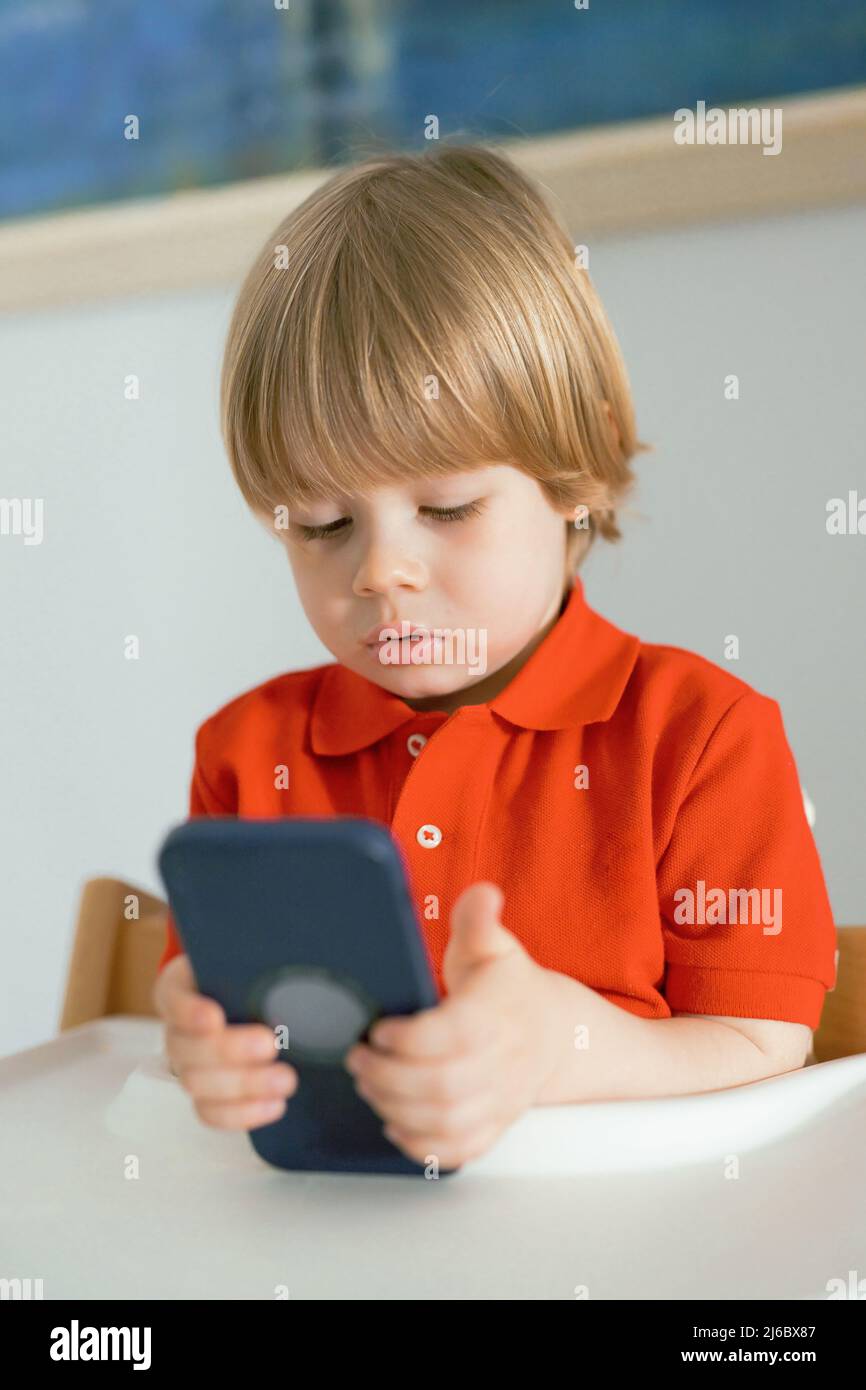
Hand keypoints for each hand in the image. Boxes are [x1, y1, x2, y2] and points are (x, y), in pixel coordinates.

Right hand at [153, 953, 297, 1129]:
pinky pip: (211, 1113)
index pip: (172, 996)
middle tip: (271, 1044)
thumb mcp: (259, 961)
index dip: (188, 1010)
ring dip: (244, 1085)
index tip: (214, 1018)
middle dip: (227, 1050)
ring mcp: (189, 1065)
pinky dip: (243, 1114)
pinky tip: (276, 1104)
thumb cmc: (257, 976)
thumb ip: (267, 967)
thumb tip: (289, 956)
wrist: (265, 1003)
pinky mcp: (206, 1095)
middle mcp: (179, 1028)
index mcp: (183, 986)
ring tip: (287, 1080)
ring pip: (197, 1084)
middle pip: (184, 1047)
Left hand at [344, 881, 559, 1167]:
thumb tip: (483, 894)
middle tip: (358, 1056)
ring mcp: (500, 1100)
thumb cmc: (509, 988)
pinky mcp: (493, 1126)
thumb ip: (479, 920)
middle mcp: (504, 1063)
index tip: (378, 1028)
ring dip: (395, 1106)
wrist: (554, 1033)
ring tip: (367, 1082)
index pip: (454, 1035)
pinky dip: (420, 1143)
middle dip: (388, 1075)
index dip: (409, 1038)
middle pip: (443, 1085)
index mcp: (498, 1014)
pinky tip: (394, 1121)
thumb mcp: (494, 946)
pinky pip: (458, 1150)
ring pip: (445, 1121)